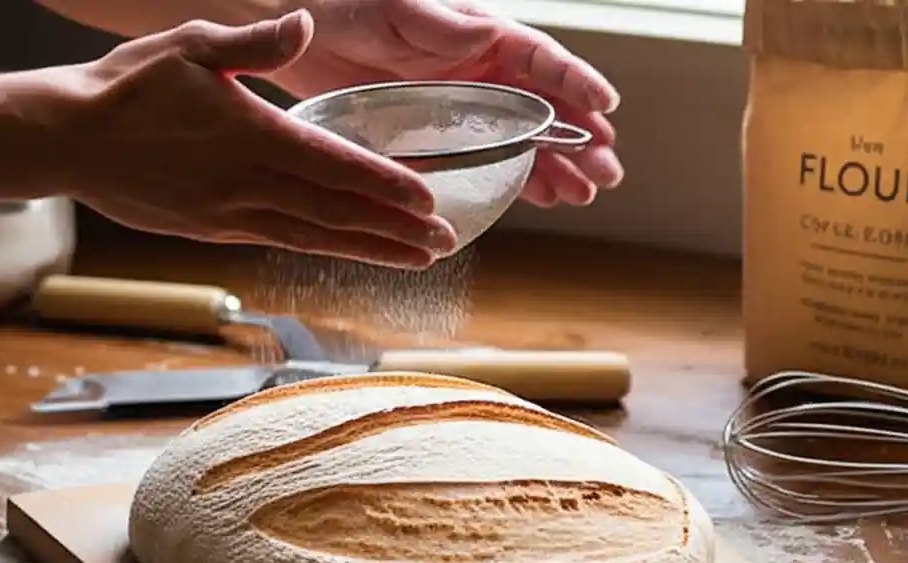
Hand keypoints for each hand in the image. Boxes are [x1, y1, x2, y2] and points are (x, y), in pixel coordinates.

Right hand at [62, 11, 455, 267]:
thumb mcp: (190, 45)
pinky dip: (324, 248)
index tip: (428, 202)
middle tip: (444, 242)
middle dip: (395, 228)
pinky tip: (352, 251)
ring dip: (369, 249)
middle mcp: (247, 183)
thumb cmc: (127, 87)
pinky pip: (282, 241)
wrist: (66, 138)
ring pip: (315, 237)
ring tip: (416, 259)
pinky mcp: (212, 230)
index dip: (385, 186)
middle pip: (337, 211)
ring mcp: (230, 213)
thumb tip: (303, 25)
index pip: (335, 165)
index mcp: (251, 135)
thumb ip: (255, 43)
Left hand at [265, 0, 623, 207]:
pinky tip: (544, 198)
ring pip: (526, 138)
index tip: (607, 108)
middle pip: (547, 107)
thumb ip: (443, 23)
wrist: (300, 36)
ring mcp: (465, 106)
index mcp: (483, 35)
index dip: (576, 84)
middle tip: (606, 171)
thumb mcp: (397, 8)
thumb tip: (489, 33)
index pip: (542, 59)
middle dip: (581, 139)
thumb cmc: (347, 6)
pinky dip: (518, 177)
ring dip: (557, 166)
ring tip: (584, 193)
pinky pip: (490, 158)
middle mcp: (483, 71)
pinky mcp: (440, 135)